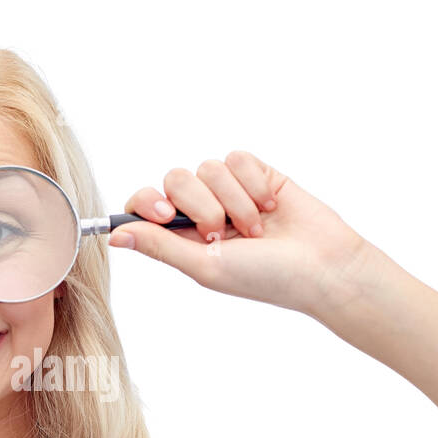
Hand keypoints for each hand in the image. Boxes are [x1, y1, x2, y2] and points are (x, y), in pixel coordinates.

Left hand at [108, 150, 375, 313]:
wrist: (323, 267)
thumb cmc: (266, 278)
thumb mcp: (206, 267)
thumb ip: (160, 247)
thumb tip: (114, 236)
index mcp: (182, 238)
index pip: (144, 205)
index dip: (147, 203)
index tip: (166, 214)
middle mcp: (203, 211)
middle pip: (175, 179)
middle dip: (200, 205)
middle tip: (223, 234)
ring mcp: (230, 191)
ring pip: (208, 168)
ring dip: (234, 201)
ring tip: (256, 229)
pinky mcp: (258, 174)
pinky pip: (238, 159)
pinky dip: (253, 184)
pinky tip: (271, 208)